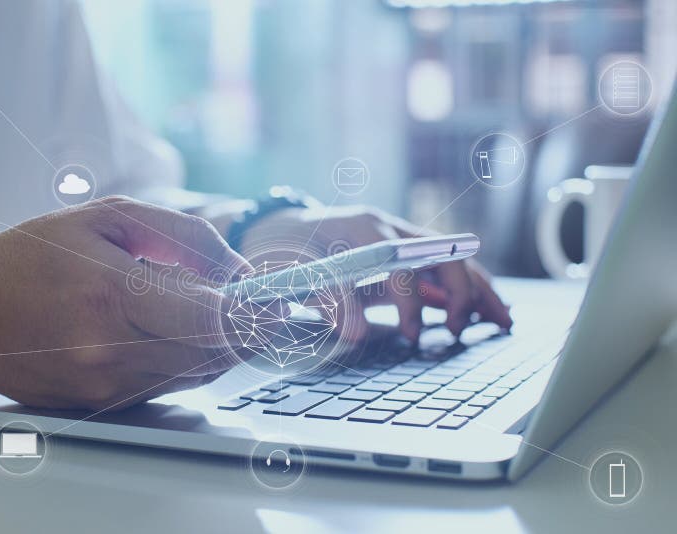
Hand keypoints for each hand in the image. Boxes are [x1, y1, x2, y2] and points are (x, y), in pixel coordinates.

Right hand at [0, 197, 250, 409]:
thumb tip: (240, 271)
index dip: (260, 311)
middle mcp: (113, 350)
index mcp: (113, 293)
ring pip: (202, 371)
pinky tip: (184, 330)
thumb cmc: (32, 256)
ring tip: (220, 309)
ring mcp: (109, 385)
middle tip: (265, 302)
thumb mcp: (106, 218)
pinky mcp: (105, 404)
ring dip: (226, 343)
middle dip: (254, 328)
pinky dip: (195, 357)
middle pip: (218, 352)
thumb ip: (184, 237)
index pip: (214, 317)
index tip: (281, 297)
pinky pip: (174, 384)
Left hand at [241, 205, 511, 342]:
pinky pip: (441, 269)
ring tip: (501, 320)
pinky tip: (482, 311)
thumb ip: (328, 299)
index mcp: (362, 228)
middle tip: (459, 330)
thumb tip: (357, 333)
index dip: (410, 300)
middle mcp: (387, 227)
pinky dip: (463, 290)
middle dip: (457, 291)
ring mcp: (398, 237)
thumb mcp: (297, 273)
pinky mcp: (402, 252)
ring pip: (449, 259)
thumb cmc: (287, 250)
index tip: (412, 334)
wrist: (280, 231)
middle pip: (440, 253)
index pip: (400, 262)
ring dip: (475, 289)